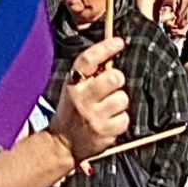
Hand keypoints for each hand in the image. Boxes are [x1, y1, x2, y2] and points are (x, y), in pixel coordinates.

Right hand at [50, 39, 130, 164]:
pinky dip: (120, 120)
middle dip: (117, 79)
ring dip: (119, 102)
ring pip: (122, 98)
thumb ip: (89, 75)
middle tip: (111, 87)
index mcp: (73, 85)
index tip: (119, 42)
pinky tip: (108, 123)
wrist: (63, 143)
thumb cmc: (72, 111)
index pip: (89, 60)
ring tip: (107, 109)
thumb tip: (112, 54)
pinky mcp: (105, 132)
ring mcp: (94, 116)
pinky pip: (125, 118)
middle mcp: (82, 99)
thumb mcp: (73, 89)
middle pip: (114, 77)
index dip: (106, 48)